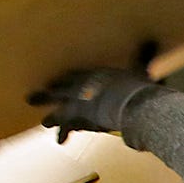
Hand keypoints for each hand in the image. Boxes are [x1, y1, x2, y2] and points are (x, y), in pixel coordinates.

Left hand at [32, 66, 162, 135]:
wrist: (127, 102)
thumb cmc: (135, 85)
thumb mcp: (139, 67)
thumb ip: (143, 56)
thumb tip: (151, 40)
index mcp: (92, 74)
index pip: (75, 75)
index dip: (67, 79)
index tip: (60, 80)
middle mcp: (79, 86)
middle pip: (58, 90)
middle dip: (47, 95)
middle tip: (32, 98)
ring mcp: (74, 103)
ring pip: (57, 110)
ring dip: (51, 117)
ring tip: (44, 122)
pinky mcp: (76, 119)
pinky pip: (66, 129)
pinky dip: (64, 135)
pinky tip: (60, 142)